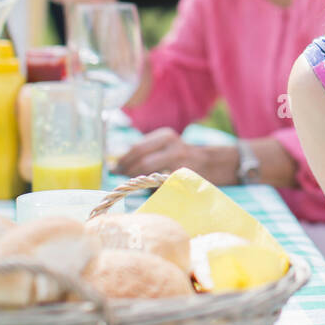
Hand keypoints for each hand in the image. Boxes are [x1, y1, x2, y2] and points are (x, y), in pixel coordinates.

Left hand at [113, 128, 239, 184]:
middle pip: (140, 159)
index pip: (136, 148)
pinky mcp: (183, 175)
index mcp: (165, 136)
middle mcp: (172, 145)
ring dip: (135, 179)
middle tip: (120, 178)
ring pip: (148, 171)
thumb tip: (116, 164)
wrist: (210, 163)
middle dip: (126, 170)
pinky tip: (145, 188)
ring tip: (130, 183)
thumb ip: (145, 151)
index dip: (123, 160)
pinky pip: (159, 183)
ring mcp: (179, 161)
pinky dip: (149, 186)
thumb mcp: (166, 146)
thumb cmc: (180, 157)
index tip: (114, 168)